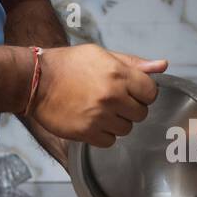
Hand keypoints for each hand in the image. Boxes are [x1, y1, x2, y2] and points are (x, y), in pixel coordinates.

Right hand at [30, 45, 166, 147]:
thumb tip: (162, 65)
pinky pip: (109, 141)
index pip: (151, 92)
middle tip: (111, 100)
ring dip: (116, 122)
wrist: (35, 80)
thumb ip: (133, 63)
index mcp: (118, 74)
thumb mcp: (100, 55)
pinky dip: (102, 134)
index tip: (130, 90)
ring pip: (126, 129)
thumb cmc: (68, 65)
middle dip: (129, 107)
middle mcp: (112, 96)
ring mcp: (100, 116)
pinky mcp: (87, 132)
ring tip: (98, 109)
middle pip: (141, 113)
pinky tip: (91, 121)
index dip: (142, 92)